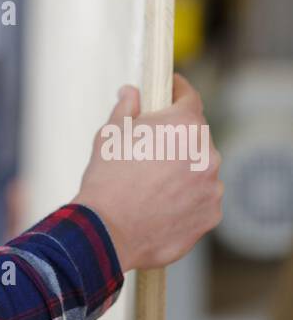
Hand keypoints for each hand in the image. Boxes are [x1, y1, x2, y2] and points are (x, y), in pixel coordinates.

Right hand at [72, 73, 223, 272]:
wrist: (108, 232)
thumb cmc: (107, 180)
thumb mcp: (110, 134)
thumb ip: (127, 108)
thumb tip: (132, 93)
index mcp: (184, 125)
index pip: (189, 97)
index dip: (177, 90)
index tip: (170, 88)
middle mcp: (206, 153)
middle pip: (195, 135)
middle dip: (176, 137)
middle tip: (151, 146)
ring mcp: (212, 186)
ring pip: (200, 168)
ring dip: (184, 168)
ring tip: (155, 182)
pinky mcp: (212, 214)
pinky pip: (203, 196)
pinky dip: (188, 196)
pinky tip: (163, 203)